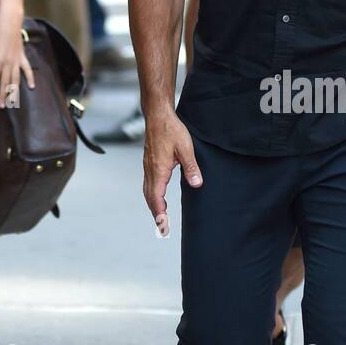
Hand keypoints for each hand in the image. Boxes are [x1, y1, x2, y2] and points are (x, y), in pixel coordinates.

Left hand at [0, 7, 34, 108]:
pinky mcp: (23, 58)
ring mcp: (16, 61)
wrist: (10, 22)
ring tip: (12, 102)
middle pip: (4, 82)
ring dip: (13, 91)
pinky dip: (30, 78)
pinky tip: (31, 86)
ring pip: (15, 79)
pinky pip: (27, 70)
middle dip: (2, 95)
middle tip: (0, 106)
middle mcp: (8, 63)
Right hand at [143, 110, 202, 236]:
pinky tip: (158, 196)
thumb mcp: (186, 148)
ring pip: (148, 191)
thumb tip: (197, 184)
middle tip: (162, 228)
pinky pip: (148, 183)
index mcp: (159, 170)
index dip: (160, 214)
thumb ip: (191, 168)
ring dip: (154, 205)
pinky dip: (152, 195)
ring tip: (161, 217)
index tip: (163, 226)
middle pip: (150, 198)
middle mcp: (150, 170)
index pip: (157, 198)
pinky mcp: (149, 162)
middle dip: (156, 214)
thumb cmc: (171, 129)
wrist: (158, 115)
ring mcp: (148, 166)